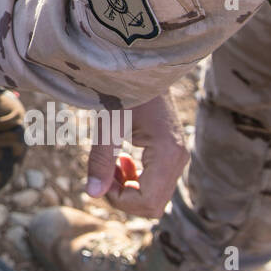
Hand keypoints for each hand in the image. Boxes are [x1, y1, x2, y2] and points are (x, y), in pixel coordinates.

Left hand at [84, 94, 188, 217]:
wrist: (140, 65)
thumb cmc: (122, 89)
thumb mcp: (107, 124)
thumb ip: (101, 160)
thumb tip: (92, 195)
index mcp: (167, 154)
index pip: (147, 202)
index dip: (119, 200)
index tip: (100, 179)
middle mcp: (178, 159)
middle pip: (152, 205)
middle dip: (123, 197)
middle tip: (103, 173)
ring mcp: (178, 157)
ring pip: (154, 196)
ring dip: (128, 188)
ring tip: (110, 165)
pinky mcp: (172, 153)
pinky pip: (156, 182)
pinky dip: (136, 179)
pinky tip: (122, 160)